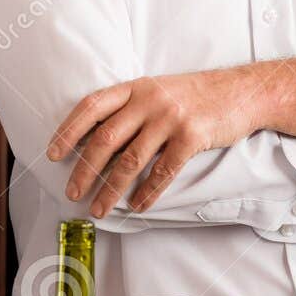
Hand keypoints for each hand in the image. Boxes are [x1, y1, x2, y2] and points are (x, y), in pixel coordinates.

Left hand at [45, 68, 256, 218]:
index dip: (69, 130)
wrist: (243, 91)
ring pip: (130, 160)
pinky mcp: (192, 137)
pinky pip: (163, 171)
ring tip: (98, 208)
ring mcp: (170, 118)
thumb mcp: (157, 90)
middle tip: (72, 192)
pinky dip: (147, 192)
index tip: (53, 153)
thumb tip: (95, 139)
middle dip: (84, 169)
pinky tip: (137, 205)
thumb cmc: (195, 95)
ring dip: (110, 189)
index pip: (91, 106)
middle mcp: (148, 100)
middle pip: (105, 138)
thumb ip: (129, 108)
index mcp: (134, 87)